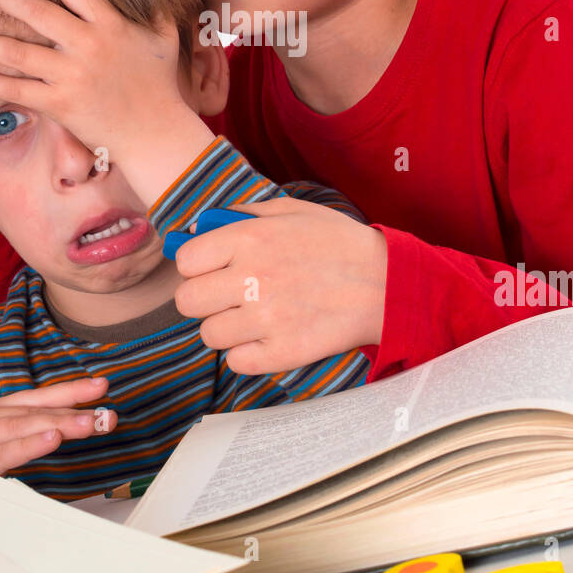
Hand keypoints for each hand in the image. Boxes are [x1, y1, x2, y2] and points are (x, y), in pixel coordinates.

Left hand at [0, 0, 214, 204]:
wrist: (156, 134)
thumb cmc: (162, 85)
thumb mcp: (166, 37)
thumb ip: (157, 6)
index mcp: (111, 24)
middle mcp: (88, 45)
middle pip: (36, 12)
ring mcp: (72, 76)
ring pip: (19, 52)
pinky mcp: (61, 104)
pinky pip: (18, 90)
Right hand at [0, 376, 115, 492]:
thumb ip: (19, 437)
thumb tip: (64, 430)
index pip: (35, 398)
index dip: (70, 391)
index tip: (103, 385)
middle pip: (33, 411)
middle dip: (74, 409)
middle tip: (107, 413)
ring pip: (18, 428)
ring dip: (57, 424)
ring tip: (87, 422)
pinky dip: (25, 446)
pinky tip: (49, 441)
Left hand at [173, 199, 387, 373]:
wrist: (386, 283)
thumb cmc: (338, 243)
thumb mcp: (291, 210)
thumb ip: (240, 215)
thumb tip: (196, 228)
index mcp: (250, 238)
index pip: (186, 261)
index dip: (196, 266)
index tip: (212, 269)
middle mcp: (252, 278)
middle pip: (188, 301)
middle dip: (202, 299)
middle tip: (227, 296)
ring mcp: (267, 319)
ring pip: (209, 334)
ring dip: (225, 328)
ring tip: (252, 317)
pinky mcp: (283, 352)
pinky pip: (236, 362)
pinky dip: (247, 353)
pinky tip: (266, 337)